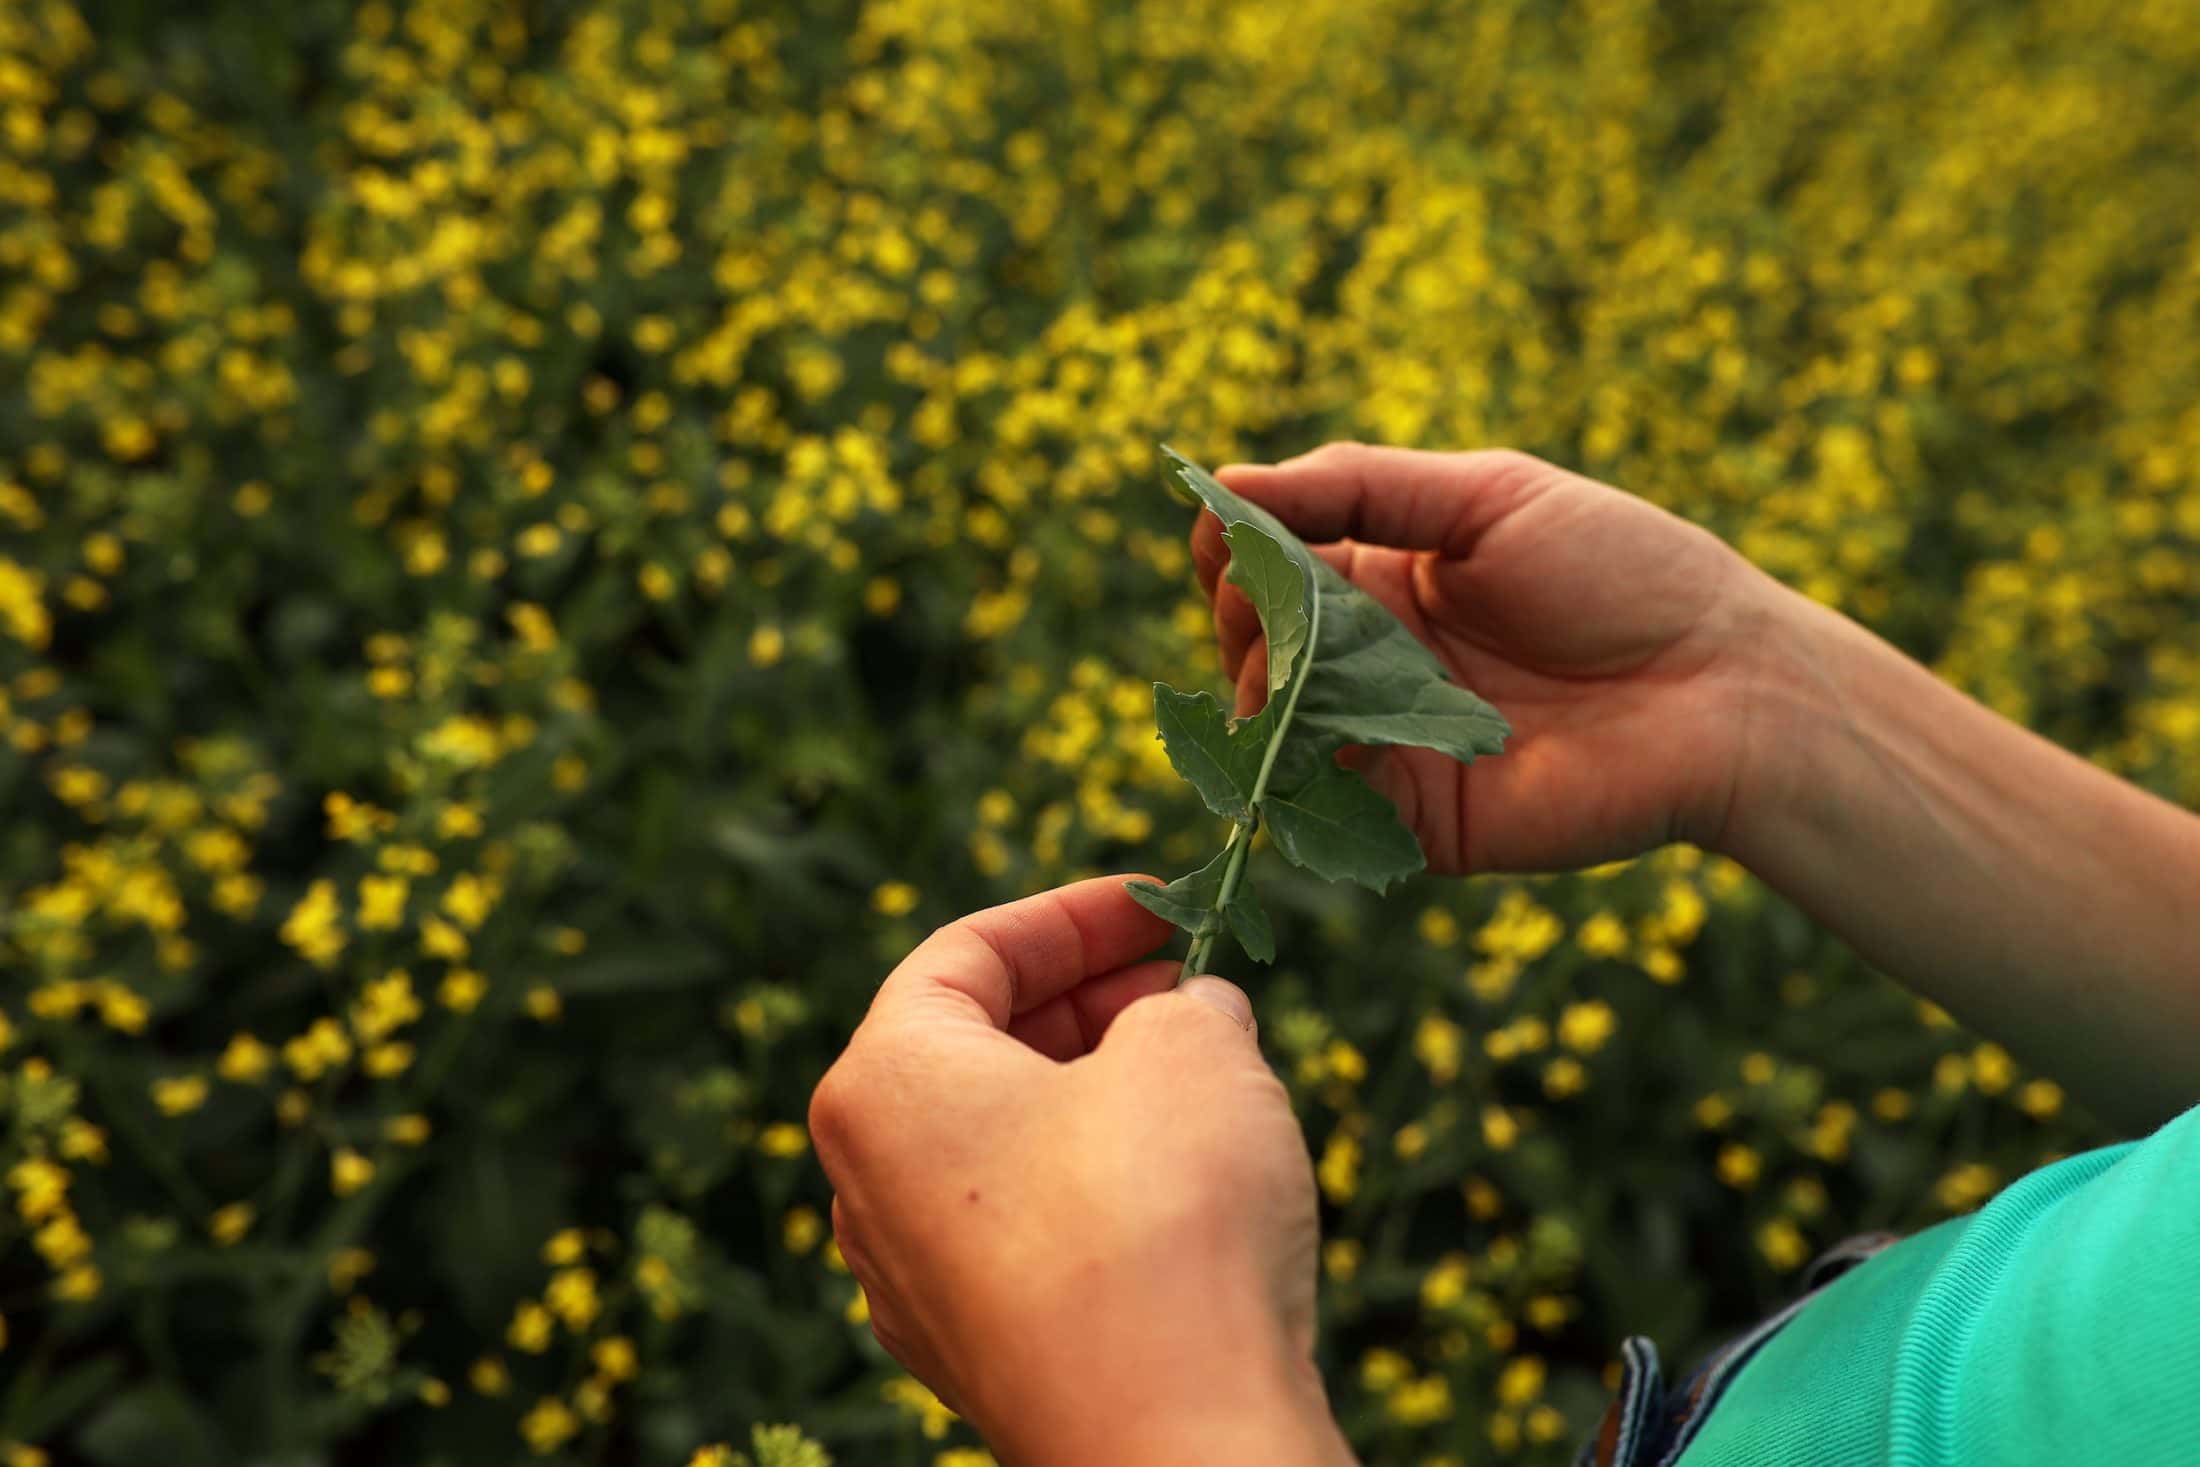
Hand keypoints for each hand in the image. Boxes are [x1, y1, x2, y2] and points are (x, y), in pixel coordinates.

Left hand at [808, 877, 1352, 1466]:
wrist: (1172, 1440)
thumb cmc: (1162, 1218)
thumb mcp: (1191, 1048)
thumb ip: (1185, 1002)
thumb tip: (1191, 1014)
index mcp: (882, 1084)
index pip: (965, 953)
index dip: (1075, 914)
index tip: (1160, 903)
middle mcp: (868, 1183)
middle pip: (974, 1047)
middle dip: (1090, 1002)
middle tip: (1190, 986)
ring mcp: (914, 1282)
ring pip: (1004, 1143)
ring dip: (1101, 1094)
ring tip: (1207, 1076)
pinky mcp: (975, 1352)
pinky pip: (1028, 1231)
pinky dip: (1097, 1183)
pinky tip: (1188, 1182)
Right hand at [1198, 443, 1780, 873]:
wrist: (1727, 689)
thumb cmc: (1624, 572)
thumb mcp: (1488, 496)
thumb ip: (1356, 488)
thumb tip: (1223, 485)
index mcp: (1384, 574)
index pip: (1264, 560)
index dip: (1232, 548)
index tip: (1222, 535)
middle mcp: (1372, 658)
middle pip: (1254, 641)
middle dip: (1244, 617)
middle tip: (1270, 605)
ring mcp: (1386, 740)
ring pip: (1272, 722)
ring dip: (1266, 689)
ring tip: (1302, 670)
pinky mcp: (1411, 817)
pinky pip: (1324, 800)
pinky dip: (1302, 766)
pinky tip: (1319, 731)